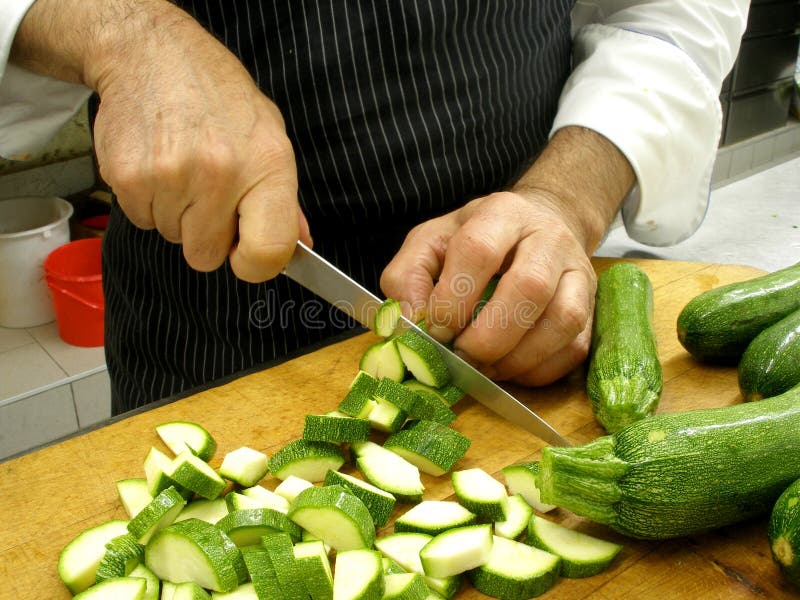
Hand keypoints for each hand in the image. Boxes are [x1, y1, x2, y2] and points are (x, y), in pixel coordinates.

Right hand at [13, 0, 308, 281]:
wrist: (153, 55)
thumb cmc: (218, 98)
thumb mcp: (269, 135)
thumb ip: (285, 198)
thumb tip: (299, 245)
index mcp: (266, 166)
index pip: (267, 252)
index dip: (255, 265)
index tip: (246, 254)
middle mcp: (220, 174)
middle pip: (207, 257)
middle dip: (207, 235)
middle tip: (208, 194)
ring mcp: (170, 176)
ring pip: (172, 238)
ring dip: (177, 215)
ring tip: (183, 168)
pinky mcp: (127, 178)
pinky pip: (141, 220)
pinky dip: (149, 202)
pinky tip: (158, 164)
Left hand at [381, 126, 633, 385]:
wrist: (536, 226)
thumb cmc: (475, 239)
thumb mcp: (431, 242)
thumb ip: (407, 276)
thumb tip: (410, 321)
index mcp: (501, 213)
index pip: (479, 250)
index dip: (454, 298)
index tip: (436, 330)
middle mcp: (548, 237)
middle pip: (529, 287)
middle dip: (488, 336)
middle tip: (462, 356)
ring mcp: (577, 272)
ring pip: (562, 320)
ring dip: (517, 358)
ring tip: (484, 368)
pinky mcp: (591, 307)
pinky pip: (574, 347)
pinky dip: (539, 370)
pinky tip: (510, 370)